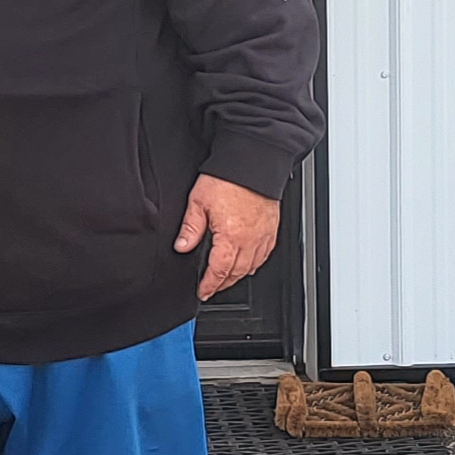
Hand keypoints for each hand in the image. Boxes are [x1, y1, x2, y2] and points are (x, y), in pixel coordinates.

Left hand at [173, 174, 281, 300]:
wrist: (254, 162)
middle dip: (222, 284)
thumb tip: (182, 247)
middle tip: (211, 288)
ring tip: (225, 279)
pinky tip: (247, 263)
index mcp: (231, 237)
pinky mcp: (272, 229)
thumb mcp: (199, 201)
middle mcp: (250, 240)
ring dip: (237, 276)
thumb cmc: (228, 178)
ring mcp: (263, 236)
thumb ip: (190, 227)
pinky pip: (264, 255)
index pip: (219, 271)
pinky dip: (254, 263)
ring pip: (252, 267)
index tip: (202, 292)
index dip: (209, 285)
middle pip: (236, 273)